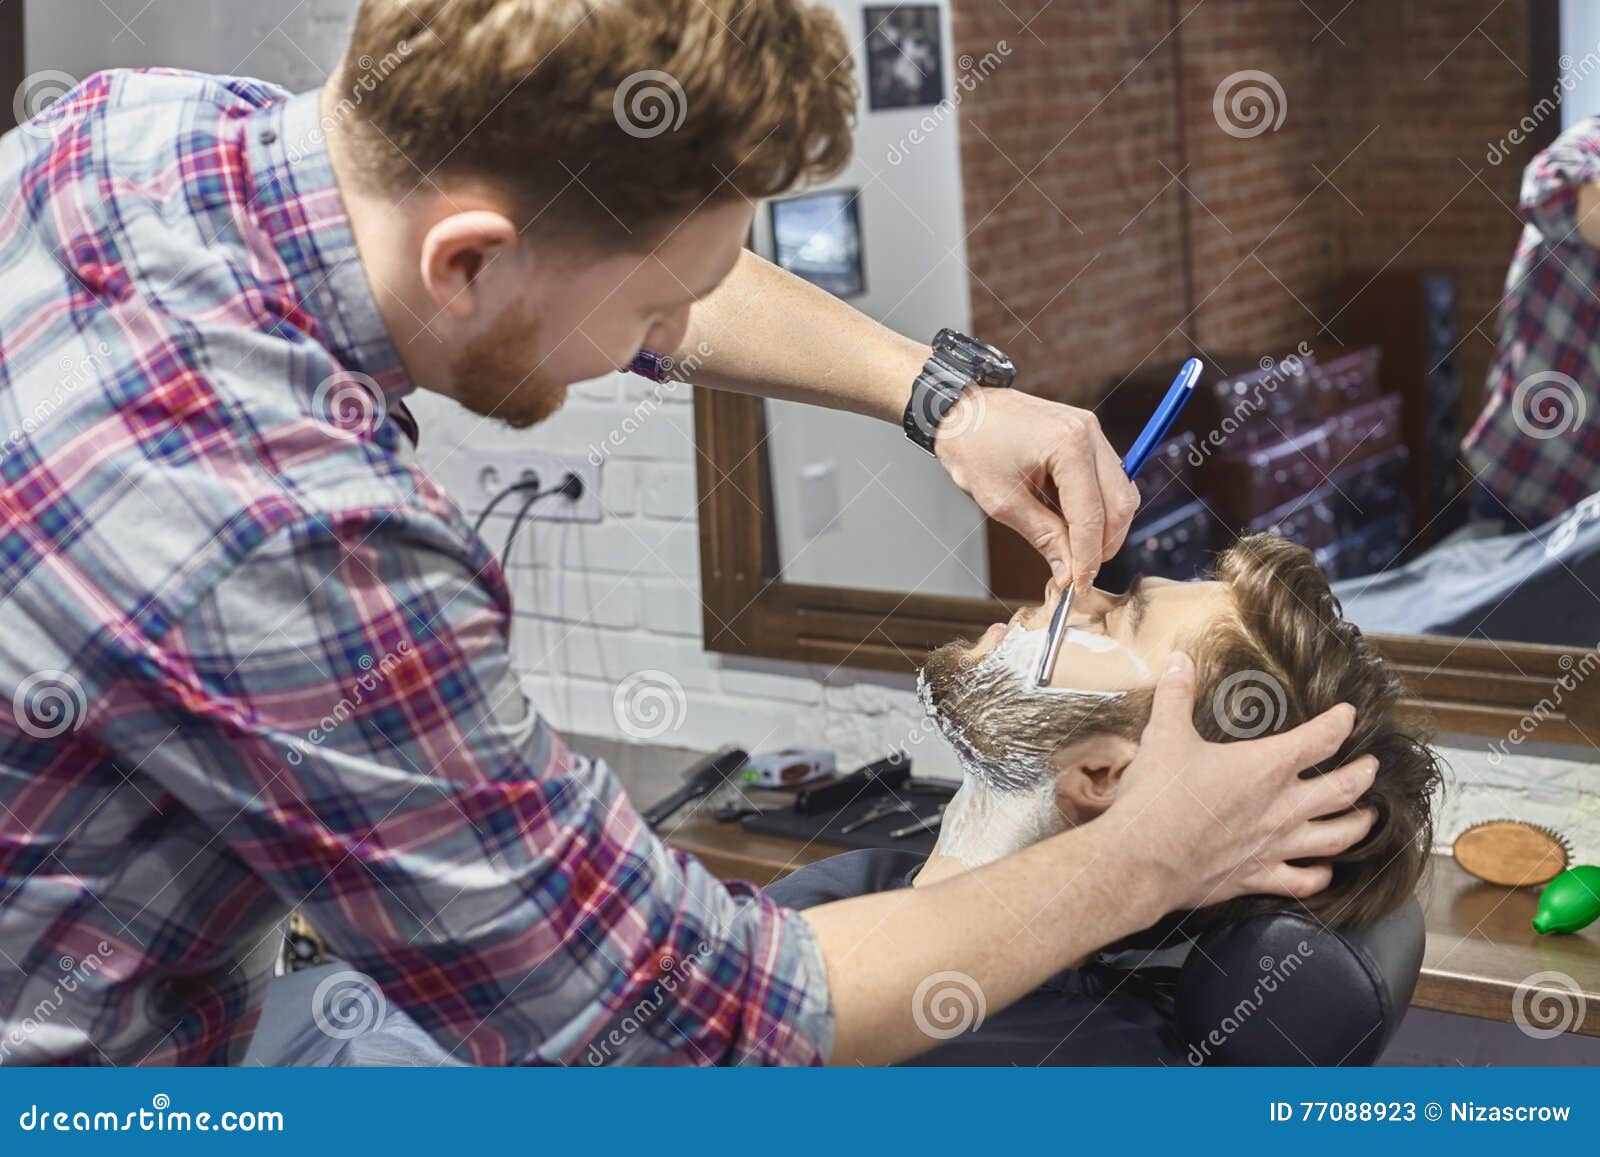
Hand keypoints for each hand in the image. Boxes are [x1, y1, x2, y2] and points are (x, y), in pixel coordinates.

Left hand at [933, 387, 1139, 588]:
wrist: (959, 409)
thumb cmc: (972, 446)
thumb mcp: (1003, 502)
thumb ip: (1044, 537)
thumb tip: (1068, 572)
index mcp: (1069, 446)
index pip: (1092, 515)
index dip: (1088, 558)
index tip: (1077, 586)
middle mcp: (1089, 433)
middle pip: (1120, 504)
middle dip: (1104, 545)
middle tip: (1079, 573)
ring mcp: (1091, 431)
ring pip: (1120, 493)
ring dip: (1103, 527)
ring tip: (1073, 552)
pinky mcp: (1086, 436)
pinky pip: (1105, 480)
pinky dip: (1095, 507)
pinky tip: (1071, 525)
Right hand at [1106, 652, 1378, 912]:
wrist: (1143, 858)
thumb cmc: (1158, 797)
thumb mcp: (1164, 735)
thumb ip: (1176, 695)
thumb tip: (1180, 659)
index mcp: (1266, 766)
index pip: (1321, 738)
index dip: (1341, 723)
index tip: (1348, 715)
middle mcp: (1282, 807)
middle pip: (1343, 789)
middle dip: (1364, 775)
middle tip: (1372, 766)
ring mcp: (1275, 845)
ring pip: (1337, 837)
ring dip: (1359, 825)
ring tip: (1369, 817)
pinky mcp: (1258, 876)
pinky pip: (1304, 881)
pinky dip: (1320, 876)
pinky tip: (1325, 872)